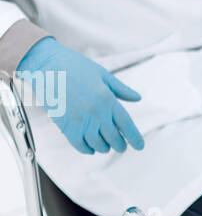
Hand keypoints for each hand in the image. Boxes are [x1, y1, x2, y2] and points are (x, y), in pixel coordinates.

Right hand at [16, 36, 143, 155]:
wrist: (47, 66)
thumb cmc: (76, 67)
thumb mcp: (103, 75)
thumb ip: (121, 89)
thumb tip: (138, 98)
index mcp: (108, 100)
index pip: (127, 125)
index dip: (135, 138)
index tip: (140, 146)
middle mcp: (96, 113)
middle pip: (114, 138)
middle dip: (120, 145)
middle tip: (121, 146)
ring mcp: (81, 121)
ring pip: (98, 145)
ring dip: (104, 147)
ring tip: (106, 145)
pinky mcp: (66, 126)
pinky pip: (80, 145)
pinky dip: (88, 149)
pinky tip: (91, 148)